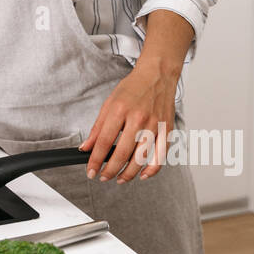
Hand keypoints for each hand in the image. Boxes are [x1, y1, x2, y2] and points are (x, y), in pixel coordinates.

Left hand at [79, 60, 177, 182]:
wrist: (157, 74)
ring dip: (129, 173)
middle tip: (103, 177)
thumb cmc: (133, 88)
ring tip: (119, 178)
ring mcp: (155, 125)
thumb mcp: (109, 103)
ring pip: (141, 158)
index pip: (104, 142)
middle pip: (122, 153)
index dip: (95, 160)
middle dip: (110, 170)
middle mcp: (138, 118)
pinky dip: (152, 169)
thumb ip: (97, 128)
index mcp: (120, 110)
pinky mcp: (167, 129)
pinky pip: (160, 156)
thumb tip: (86, 148)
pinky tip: (142, 175)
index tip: (91, 171)